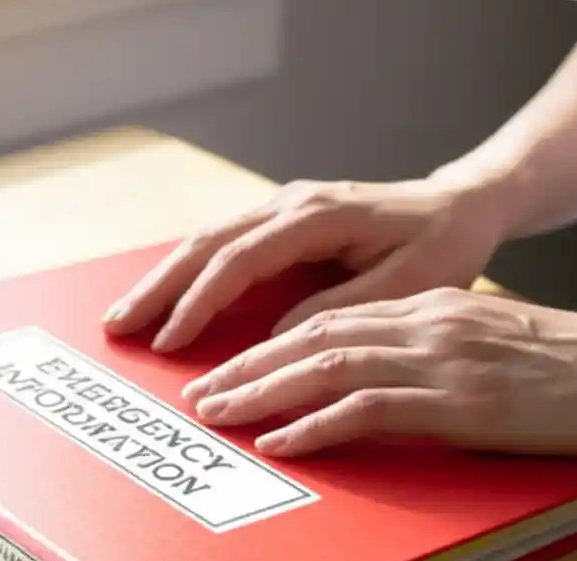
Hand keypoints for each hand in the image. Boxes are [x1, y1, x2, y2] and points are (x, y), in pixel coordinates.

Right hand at [102, 177, 499, 351]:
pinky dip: (189, 273)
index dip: (201, 302)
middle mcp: (292, 203)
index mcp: (319, 215)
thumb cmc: (443, 246)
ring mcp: (284, 208)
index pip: (241, 259)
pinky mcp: (284, 222)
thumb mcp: (408, 285)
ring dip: (164, 279)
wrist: (460, 206)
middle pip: (206, 243)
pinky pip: (224, 245)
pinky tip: (165, 299)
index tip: (170, 341)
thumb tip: (278, 337)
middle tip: (117, 328)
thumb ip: (343, 308)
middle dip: (159, 287)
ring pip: (207, 240)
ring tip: (125, 317)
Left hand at [181, 287, 576, 456]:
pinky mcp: (462, 402)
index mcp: (434, 307)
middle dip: (247, 366)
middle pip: (313, 336)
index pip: (333, 318)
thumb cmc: (575, 364)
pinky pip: (369, 408)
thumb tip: (386, 380)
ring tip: (216, 413)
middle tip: (199, 392)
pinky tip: (281, 440)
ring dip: (262, 392)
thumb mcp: (494, 342)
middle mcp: (428, 322)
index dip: (272, 342)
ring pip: (327, 365)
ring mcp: (443, 359)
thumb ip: (437, 350)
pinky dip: (316, 424)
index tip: (231, 366)